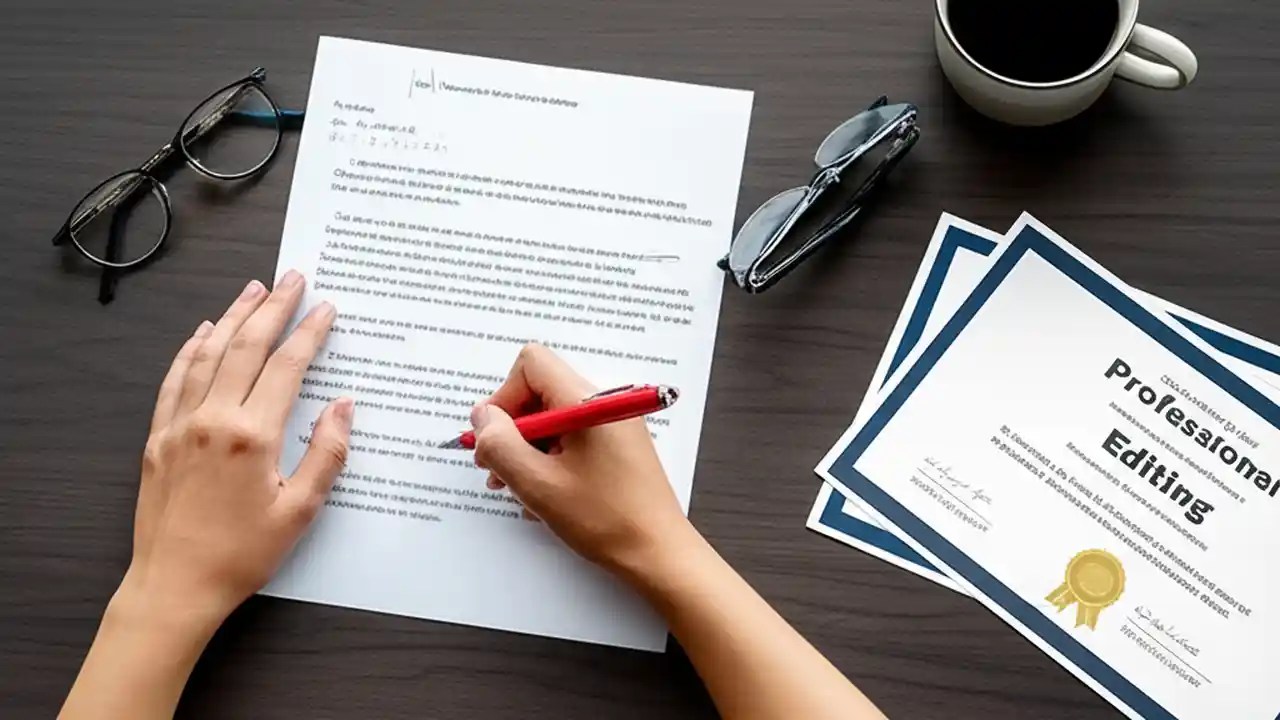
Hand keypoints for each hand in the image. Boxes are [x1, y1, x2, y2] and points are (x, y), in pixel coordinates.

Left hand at [121, 272, 352, 629]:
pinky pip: (174, 381)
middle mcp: (213, 420)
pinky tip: (204, 334)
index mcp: (252, 435)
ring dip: (233, 317)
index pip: (286, 367)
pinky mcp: (158, 439)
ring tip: (254, 290)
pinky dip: (191, 351)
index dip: (309, 333)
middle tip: (293, 278)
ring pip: (208, 355)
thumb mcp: (300, 510)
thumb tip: (343, 406)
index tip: (325, 309)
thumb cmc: (241, 554)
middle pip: (247, 347)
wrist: (175, 585)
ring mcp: (180, 426)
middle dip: (273, 308)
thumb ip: (326, 453)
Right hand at [470, 344, 692, 576]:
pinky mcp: (617, 445)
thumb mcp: (537, 484)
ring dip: (528, 450)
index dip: (503, 398)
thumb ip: (500, 445)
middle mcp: (603, 403)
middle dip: (512, 429)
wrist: (658, 553)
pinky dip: (550, 460)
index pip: (531, 365)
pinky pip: (571, 438)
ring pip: (553, 418)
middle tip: (497, 468)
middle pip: (540, 392)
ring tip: (518, 488)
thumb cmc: (607, 520)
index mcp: (587, 401)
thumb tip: (482, 417)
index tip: (494, 438)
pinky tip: (545, 495)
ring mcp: (613, 424)